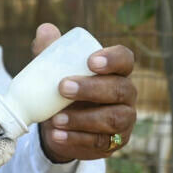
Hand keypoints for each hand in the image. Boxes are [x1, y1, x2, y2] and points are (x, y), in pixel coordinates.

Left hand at [32, 23, 136, 162]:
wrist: (59, 126)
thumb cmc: (63, 91)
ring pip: (113, 118)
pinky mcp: (114, 143)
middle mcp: (127, 94)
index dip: (113, 59)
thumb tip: (45, 29)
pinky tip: (57, 135)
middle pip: (120, 89)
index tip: (90, 61)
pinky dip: (76, 138)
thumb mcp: (55, 71)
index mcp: (116, 71)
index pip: (125, 60)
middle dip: (92, 88)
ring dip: (82, 119)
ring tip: (55, 119)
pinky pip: (100, 142)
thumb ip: (50, 52)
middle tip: (62, 87)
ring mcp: (124, 120)